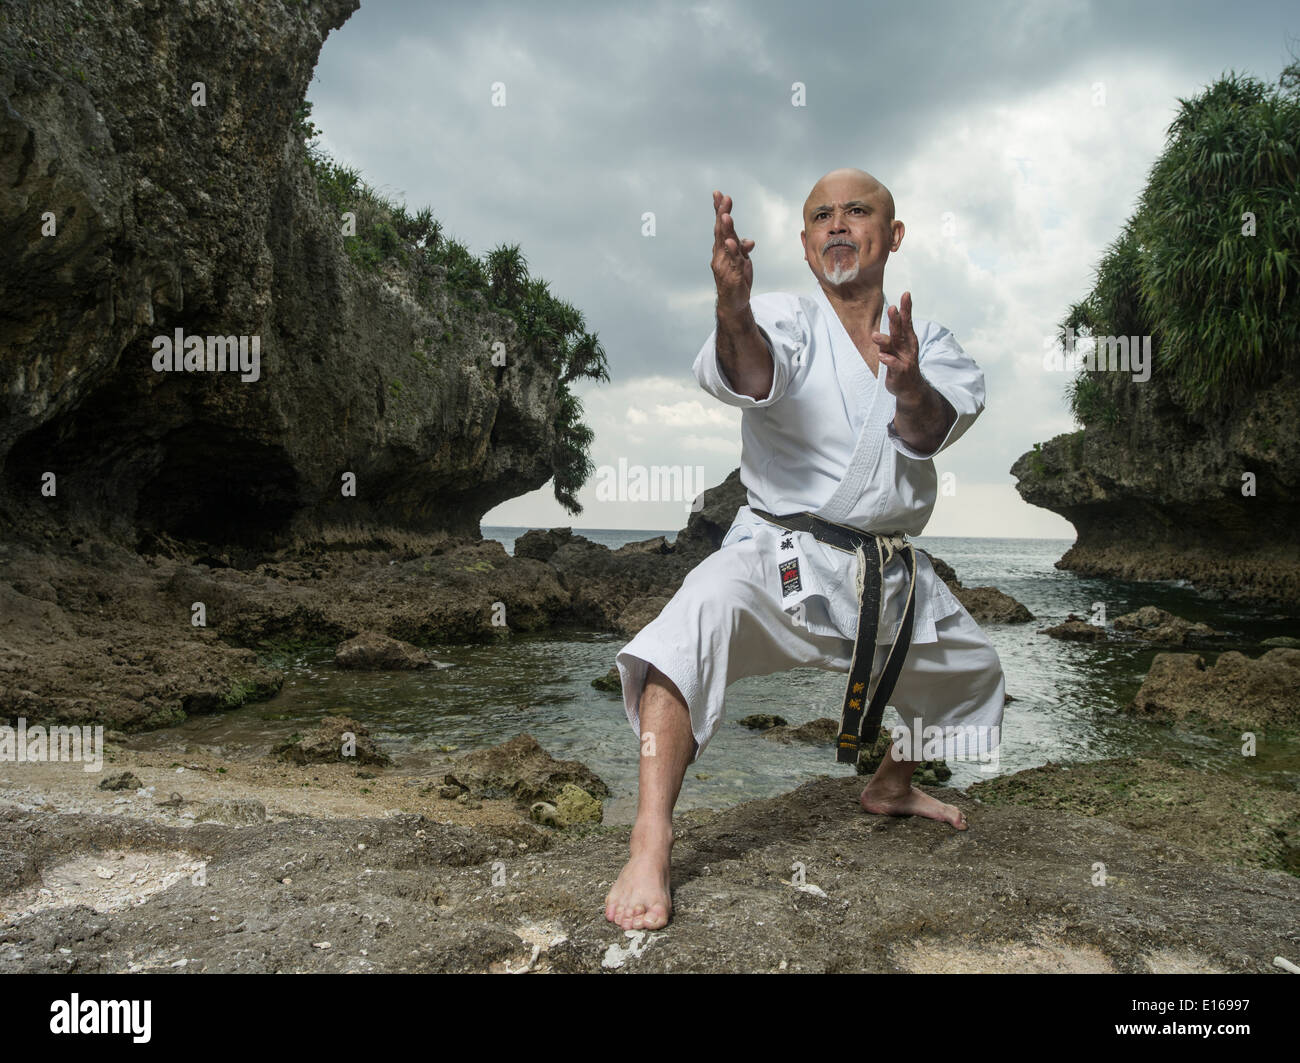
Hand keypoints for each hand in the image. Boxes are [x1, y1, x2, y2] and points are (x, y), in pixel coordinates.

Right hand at [711, 190, 754, 316]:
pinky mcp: (731, 276)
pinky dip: (733, 252)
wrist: (734, 302)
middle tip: (723, 199)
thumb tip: (749, 241)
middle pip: (721, 232)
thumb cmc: (736, 279)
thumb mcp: (741, 260)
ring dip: (726, 230)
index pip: (721, 227)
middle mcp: (719, 255)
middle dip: (722, 214)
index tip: (719, 194)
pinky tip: (732, 242)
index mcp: (722, 249)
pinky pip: (733, 261)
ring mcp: (724, 266)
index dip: (719, 210)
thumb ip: (742, 249)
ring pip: (725, 244)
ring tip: (726, 216)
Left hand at [871, 291, 924, 400]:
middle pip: (900, 331)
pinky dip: (888, 360)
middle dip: (896, 320)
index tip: (906, 294)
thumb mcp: (898, 348)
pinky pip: (894, 365)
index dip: (906, 308)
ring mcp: (905, 360)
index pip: (907, 321)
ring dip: (884, 341)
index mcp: (908, 340)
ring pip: (893, 348)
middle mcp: (907, 348)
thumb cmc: (903, 365)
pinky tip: (882, 356)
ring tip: (875, 335)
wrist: (911, 389)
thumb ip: (892, 335)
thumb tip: (890, 317)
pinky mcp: (900, 372)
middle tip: (892, 308)